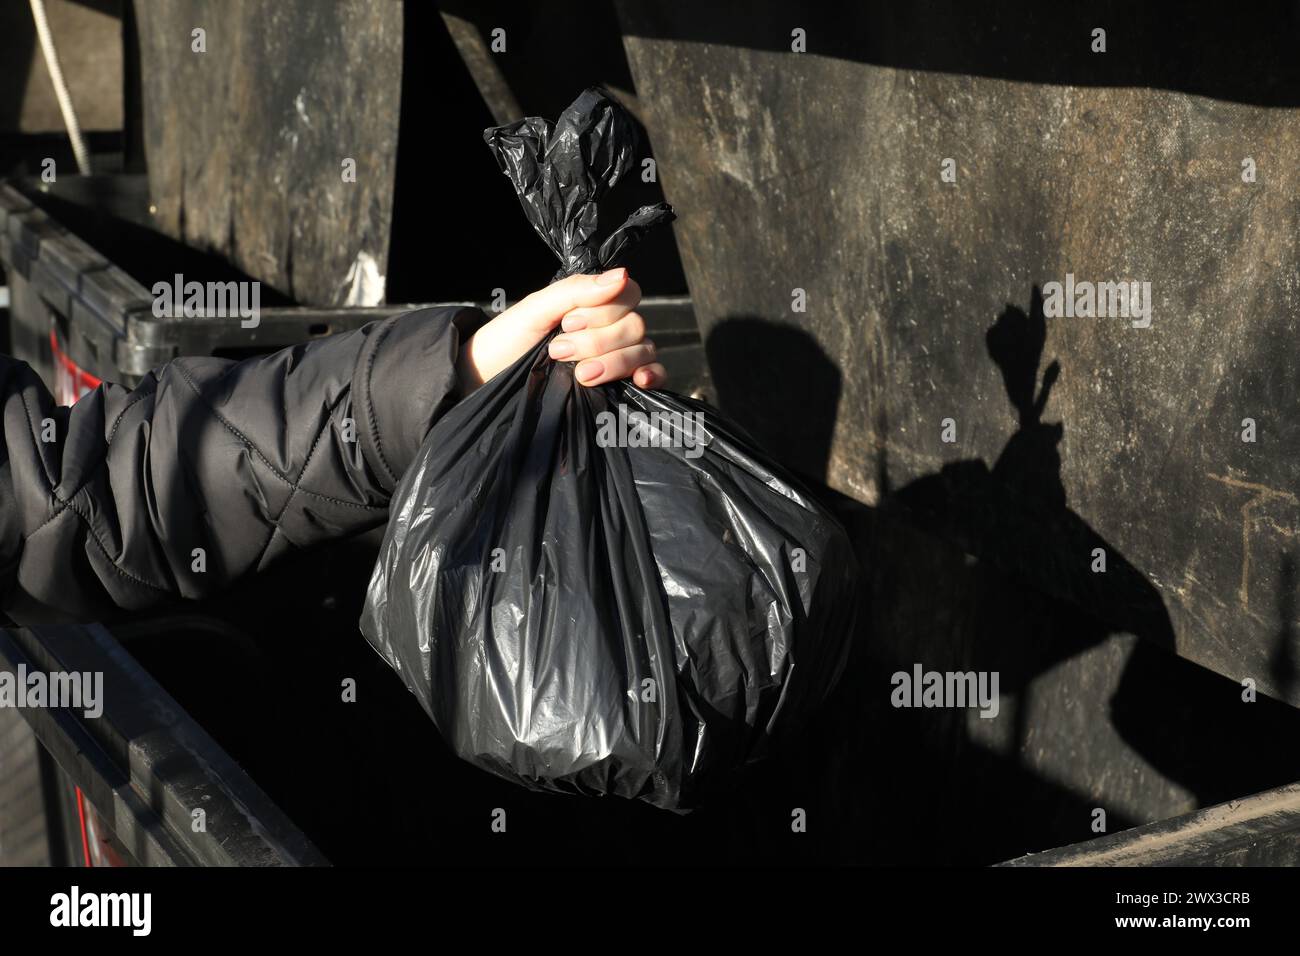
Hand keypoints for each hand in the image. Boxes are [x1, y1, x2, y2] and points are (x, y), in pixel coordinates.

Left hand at [456, 268, 665, 393]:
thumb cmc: (508, 339)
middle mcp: (612, 329)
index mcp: (594, 306)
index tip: (568, 323)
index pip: (629, 295)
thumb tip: (622, 274)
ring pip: (644, 351)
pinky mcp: (620, 386)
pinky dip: (653, 375)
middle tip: (559, 350)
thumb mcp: (536, 308)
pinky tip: (638, 380)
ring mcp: (618, 358)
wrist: (488, 380)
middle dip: (598, 340)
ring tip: (579, 375)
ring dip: (613, 362)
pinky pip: (655, 374)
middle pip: (635, 326)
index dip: (604, 311)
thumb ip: (576, 290)